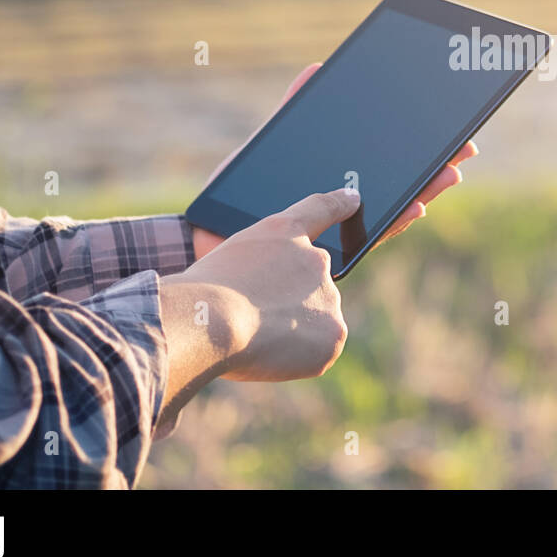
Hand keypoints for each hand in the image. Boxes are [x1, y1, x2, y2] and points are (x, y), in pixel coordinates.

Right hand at [159, 188, 360, 421]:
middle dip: (288, 301)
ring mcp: (329, 298)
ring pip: (314, 319)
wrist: (209, 320)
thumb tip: (281, 286)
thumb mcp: (223, 258)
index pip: (321, 209)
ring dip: (291, 329)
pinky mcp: (333, 336)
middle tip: (249, 315)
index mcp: (286, 232)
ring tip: (252, 335)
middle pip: (310, 284)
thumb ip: (262, 260)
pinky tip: (267, 353)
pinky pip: (316, 351)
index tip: (354, 199)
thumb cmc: (202, 290)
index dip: (339, 204)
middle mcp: (316, 259)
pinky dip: (296, 357)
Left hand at [190, 63, 477, 260]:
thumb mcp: (267, 143)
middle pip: (401, 185)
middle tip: (465, 148)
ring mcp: (341, 231)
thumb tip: (316, 68)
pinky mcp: (331, 252)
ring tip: (451, 173)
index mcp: (337, 182)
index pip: (388, 165)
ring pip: (395, 210)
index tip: (449, 130)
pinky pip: (370, 236)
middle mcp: (345, 209)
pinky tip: (415, 206)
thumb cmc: (234, 192)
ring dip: (427, 192)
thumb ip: (293, 109)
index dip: (419, 152)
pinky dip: (394, 221)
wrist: (205, 234)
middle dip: (435, 167)